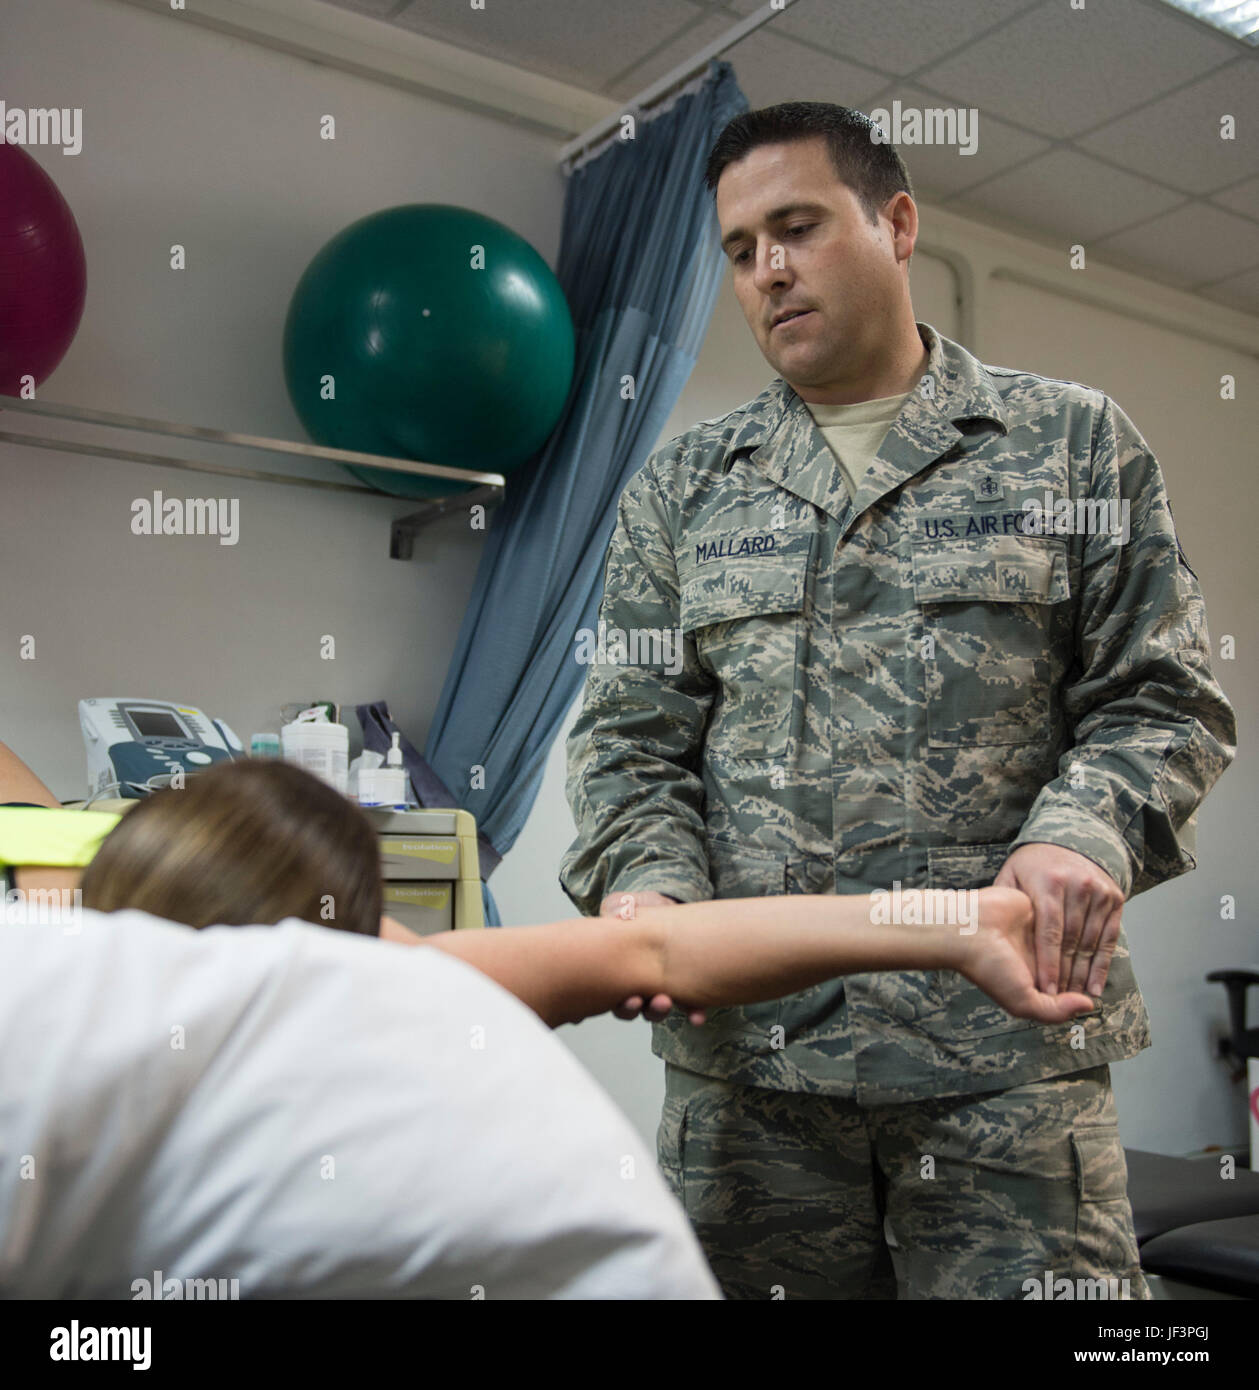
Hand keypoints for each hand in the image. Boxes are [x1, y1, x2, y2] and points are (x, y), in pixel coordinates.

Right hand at [598, 890, 705, 1025]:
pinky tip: (697, 1017)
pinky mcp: (681, 987)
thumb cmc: (641, 910)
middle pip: (629, 1009)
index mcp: (615, 971)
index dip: (613, 1003)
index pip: (608, 996)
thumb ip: (617, 908)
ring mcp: (657, 988)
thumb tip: (615, 914)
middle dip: (632, 1008)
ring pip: (654, 1010)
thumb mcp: (625, 904)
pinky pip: (686, 1006)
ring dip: (658, 1010)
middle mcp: (634, 986)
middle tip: (638, 1001)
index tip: (626, 998)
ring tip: (664, 1002)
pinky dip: (691, 1013)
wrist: (669, 908)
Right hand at [957, 886, 1096, 1023]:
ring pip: (1072, 942)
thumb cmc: (989, 967)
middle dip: (1085, 969)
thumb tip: (1089, 1007)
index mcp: (1034, 981)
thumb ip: (1055, 1010)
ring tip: (1092, 945)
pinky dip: (1074, 922)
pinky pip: (1066, 918)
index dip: (1083, 990)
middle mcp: (1039, 958)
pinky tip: (1085, 924)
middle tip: (1094, 967)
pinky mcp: (1041, 910)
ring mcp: (1040, 935)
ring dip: (1082, 943)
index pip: (1068, 989)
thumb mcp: (1022, 1001)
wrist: (969, 928)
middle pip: (1073, 965)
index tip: (1094, 991)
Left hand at [994, 843, 1123, 996]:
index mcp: (1049, 882)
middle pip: (1072, 940)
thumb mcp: (1011, 874)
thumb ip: (1005, 901)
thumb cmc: (1032, 866)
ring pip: (1092, 942)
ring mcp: (1099, 892)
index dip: (1049, 963)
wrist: (1068, 841)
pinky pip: (1110, 938)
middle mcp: (1078, 887)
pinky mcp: (1115, 899)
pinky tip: (1094, 987)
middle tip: (1058, 1002)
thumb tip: (996, 933)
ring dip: (1084, 974)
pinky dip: (1102, 964)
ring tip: (1074, 1001)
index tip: (1046, 990)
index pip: (1050, 931)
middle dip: (1066, 974)